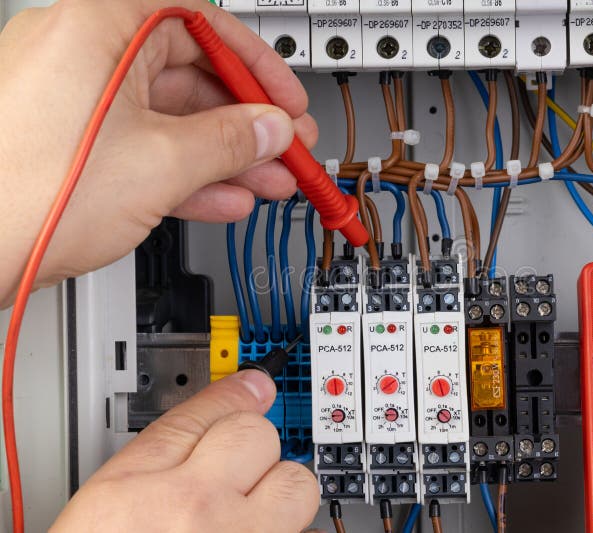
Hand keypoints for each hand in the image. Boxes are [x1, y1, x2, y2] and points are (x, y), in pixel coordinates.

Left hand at [0, 0, 317, 305]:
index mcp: (98, 26)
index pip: (201, 24)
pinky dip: (184, 173)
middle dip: (247, 123)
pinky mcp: (68, 145)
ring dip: (225, 156)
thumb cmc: (24, 193)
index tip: (285, 99)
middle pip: (189, 78)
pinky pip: (141, 148)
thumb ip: (233, 140)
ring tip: (265, 182)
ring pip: (169, 120)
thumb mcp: (162, 162)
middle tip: (285, 148)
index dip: (256, 65)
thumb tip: (271, 128)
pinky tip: (222, 199)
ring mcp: (71, 101)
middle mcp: (80, 53)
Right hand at [52, 370, 318, 531]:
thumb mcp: (96, 513)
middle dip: (250, 449)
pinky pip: (301, 530)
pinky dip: (283, 530)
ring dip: (279, 493)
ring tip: (249, 517)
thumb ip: (146, 461)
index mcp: (136, 496)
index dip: (233, 392)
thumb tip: (199, 424)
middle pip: (258, 433)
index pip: (201, 412)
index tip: (255, 381)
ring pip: (296, 482)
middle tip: (232, 478)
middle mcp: (196, 516)